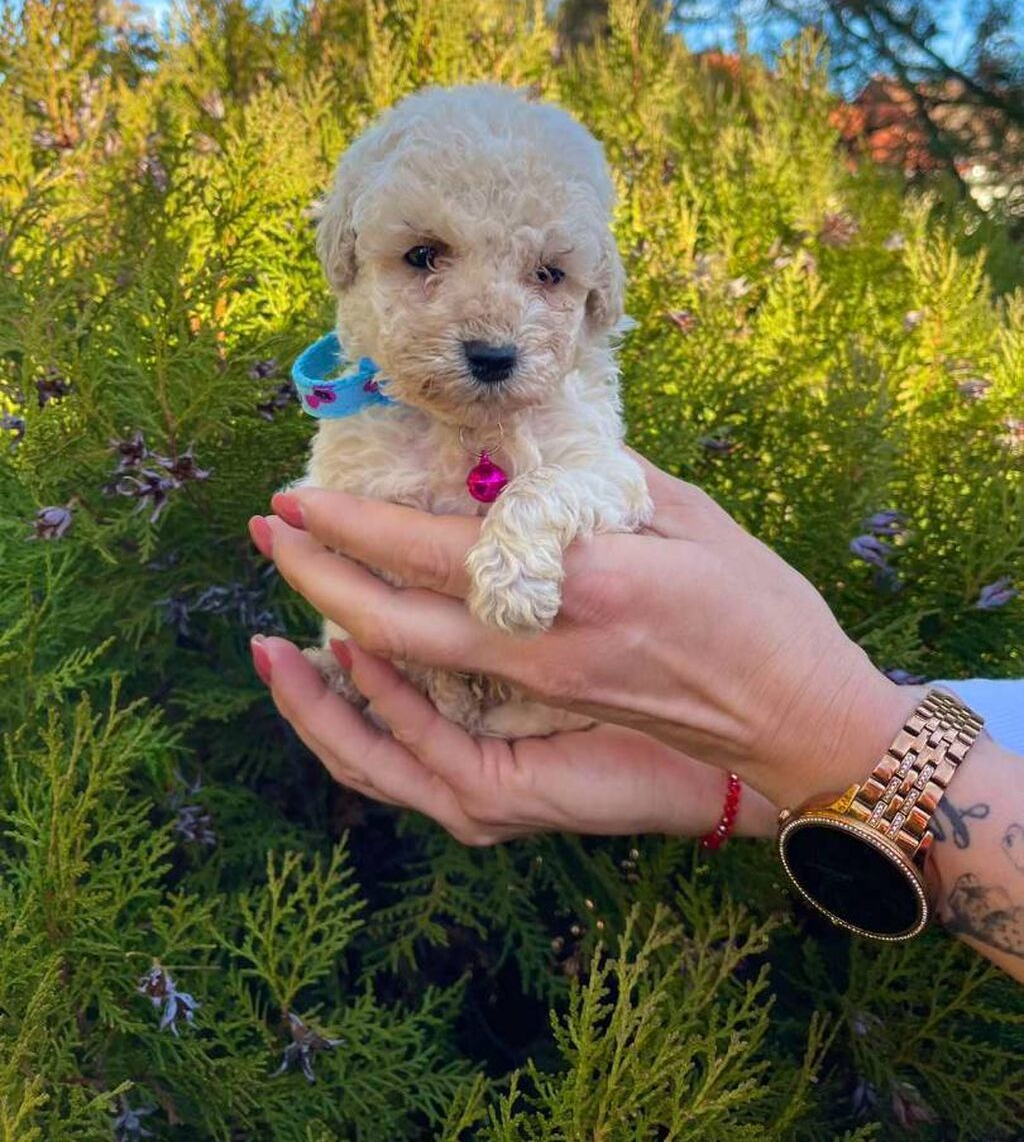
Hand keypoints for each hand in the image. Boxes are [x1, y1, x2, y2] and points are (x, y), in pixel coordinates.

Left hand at [250, 456, 907, 809]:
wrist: (798, 722)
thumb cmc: (761, 607)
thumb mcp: (690, 514)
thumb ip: (599, 478)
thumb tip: (526, 441)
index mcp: (583, 580)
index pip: (438, 552)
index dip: (355, 524)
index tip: (300, 494)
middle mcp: (544, 645)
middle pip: (393, 623)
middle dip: (316, 576)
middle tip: (269, 531)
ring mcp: (541, 694)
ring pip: (406, 670)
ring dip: (337, 626)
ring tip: (293, 587)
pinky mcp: (548, 720)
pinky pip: (441, 696)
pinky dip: (387, 667)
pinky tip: (363, 640)